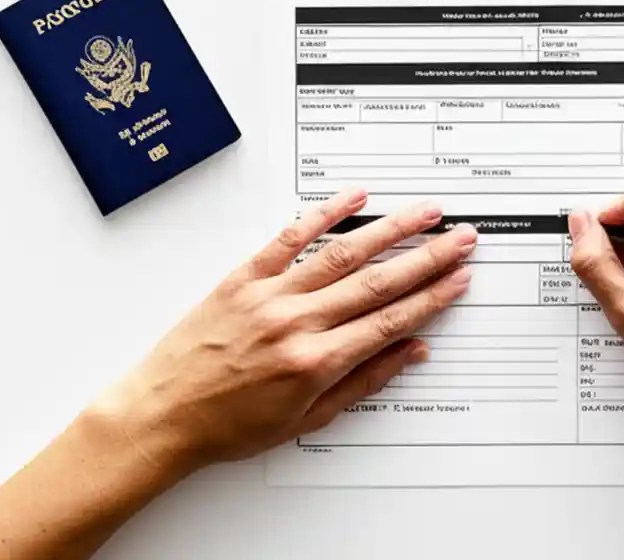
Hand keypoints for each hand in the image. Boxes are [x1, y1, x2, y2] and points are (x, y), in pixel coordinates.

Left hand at [87, 189, 475, 475]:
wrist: (162, 415)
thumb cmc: (228, 425)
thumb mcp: (306, 419)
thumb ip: (363, 382)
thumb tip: (409, 353)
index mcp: (316, 362)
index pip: (391, 320)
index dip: (433, 297)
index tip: (460, 279)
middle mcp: (297, 323)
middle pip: (378, 282)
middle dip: (428, 257)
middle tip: (461, 238)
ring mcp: (270, 296)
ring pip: (343, 254)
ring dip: (390, 230)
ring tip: (424, 213)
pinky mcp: (243, 278)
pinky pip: (290, 238)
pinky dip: (324, 214)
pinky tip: (355, 198)